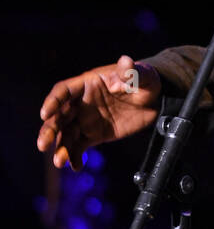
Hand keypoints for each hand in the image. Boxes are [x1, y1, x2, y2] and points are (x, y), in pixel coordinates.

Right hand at [37, 54, 162, 171]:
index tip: (44, 113)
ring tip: (59, 162)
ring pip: (67, 134)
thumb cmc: (144, 80)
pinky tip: (75, 167)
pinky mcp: (94, 135)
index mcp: (87, 84)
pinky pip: (80, 147)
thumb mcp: (140, 75)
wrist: (155, 99)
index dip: (53, 101)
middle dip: (50, 130)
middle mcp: (81, 103)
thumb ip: (131, 72)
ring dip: (60, 148)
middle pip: (59, 116)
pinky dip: (75, 157)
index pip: (64, 91)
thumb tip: (126, 61)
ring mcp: (86, 120)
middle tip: (42, 144)